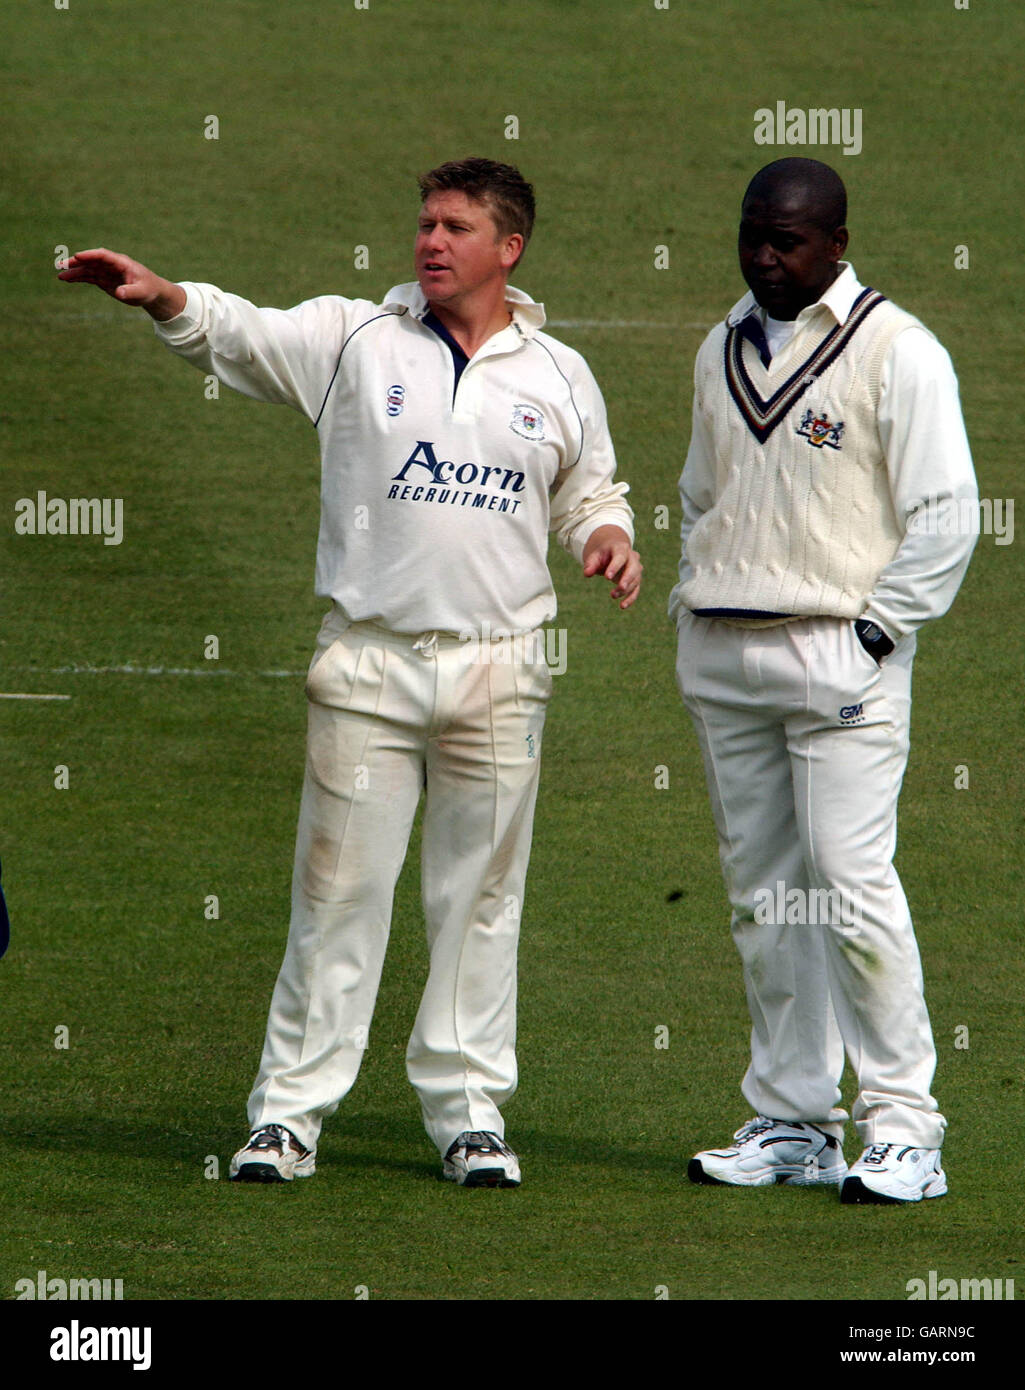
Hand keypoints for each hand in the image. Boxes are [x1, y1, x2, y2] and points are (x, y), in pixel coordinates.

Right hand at [57, 247, 185, 319]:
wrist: (151, 292)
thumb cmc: (148, 289)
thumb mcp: (141, 292)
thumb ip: (130, 291)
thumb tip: (120, 293)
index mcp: (121, 262)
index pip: (102, 255)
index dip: (90, 255)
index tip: (78, 256)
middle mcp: (111, 265)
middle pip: (91, 261)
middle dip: (76, 263)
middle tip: (61, 265)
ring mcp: (106, 272)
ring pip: (87, 269)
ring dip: (74, 272)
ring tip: (60, 275)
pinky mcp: (104, 280)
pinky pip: (89, 277)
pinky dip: (78, 278)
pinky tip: (67, 279)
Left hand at [582, 525, 642, 609]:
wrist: (612, 552)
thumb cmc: (602, 555)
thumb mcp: (594, 556)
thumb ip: (590, 564)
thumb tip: (587, 574)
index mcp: (621, 548)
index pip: (620, 557)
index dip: (615, 567)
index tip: (607, 578)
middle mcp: (632, 557)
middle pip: (634, 568)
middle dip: (627, 578)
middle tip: (620, 588)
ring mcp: (636, 569)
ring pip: (635, 580)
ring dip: (625, 590)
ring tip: (613, 595)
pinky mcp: (636, 579)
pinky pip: (636, 589)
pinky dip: (630, 598)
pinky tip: (622, 606)